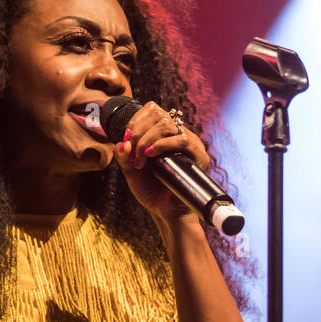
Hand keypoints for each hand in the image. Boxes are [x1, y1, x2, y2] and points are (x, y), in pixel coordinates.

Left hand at [112, 101, 210, 225]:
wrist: (165, 211)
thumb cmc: (151, 190)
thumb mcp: (131, 171)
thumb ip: (124, 157)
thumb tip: (122, 142)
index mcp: (163, 133)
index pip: (152, 110)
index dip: (136, 120)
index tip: (126, 139)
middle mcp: (177, 134)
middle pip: (159, 115)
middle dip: (139, 132)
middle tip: (133, 155)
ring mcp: (189, 144)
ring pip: (168, 125)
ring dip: (148, 140)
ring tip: (141, 159)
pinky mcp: (198, 156)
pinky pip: (182, 140)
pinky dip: (163, 145)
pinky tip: (151, 154)